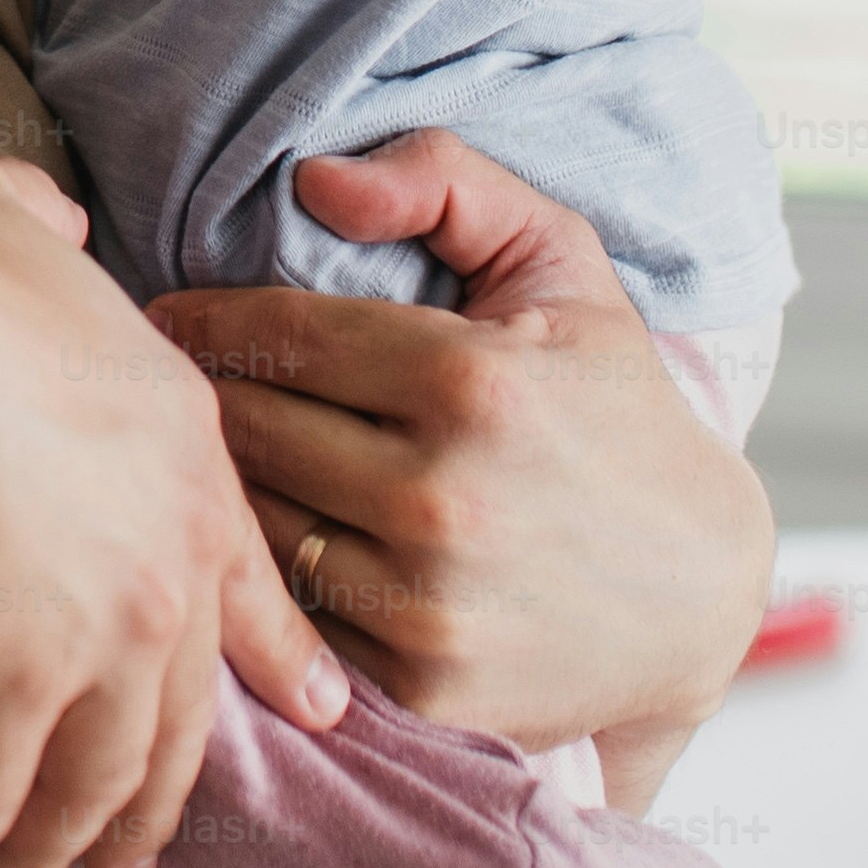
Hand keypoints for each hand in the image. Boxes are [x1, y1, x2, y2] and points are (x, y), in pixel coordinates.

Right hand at [0, 154, 349, 867]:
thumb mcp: (6, 218)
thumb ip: (40, 223)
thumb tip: (48, 216)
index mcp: (180, 452)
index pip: (247, 573)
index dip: (277, 652)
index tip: (317, 709)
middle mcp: (162, 565)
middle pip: (176, 713)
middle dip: (154, 797)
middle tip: (130, 856)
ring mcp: (96, 646)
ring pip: (87, 786)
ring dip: (41, 851)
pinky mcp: (5, 705)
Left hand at [143, 132, 772, 816]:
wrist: (702, 593)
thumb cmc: (613, 405)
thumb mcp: (560, 260)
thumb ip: (445, 183)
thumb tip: (313, 179)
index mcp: (469, 378)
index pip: (281, 334)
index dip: (208, 321)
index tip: (167, 318)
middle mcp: (442, 494)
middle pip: (251, 430)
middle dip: (205, 400)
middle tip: (165, 386)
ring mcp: (427, 602)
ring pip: (255, 523)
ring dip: (226, 489)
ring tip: (201, 462)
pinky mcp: (419, 687)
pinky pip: (289, 615)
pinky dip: (269, 577)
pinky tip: (263, 544)